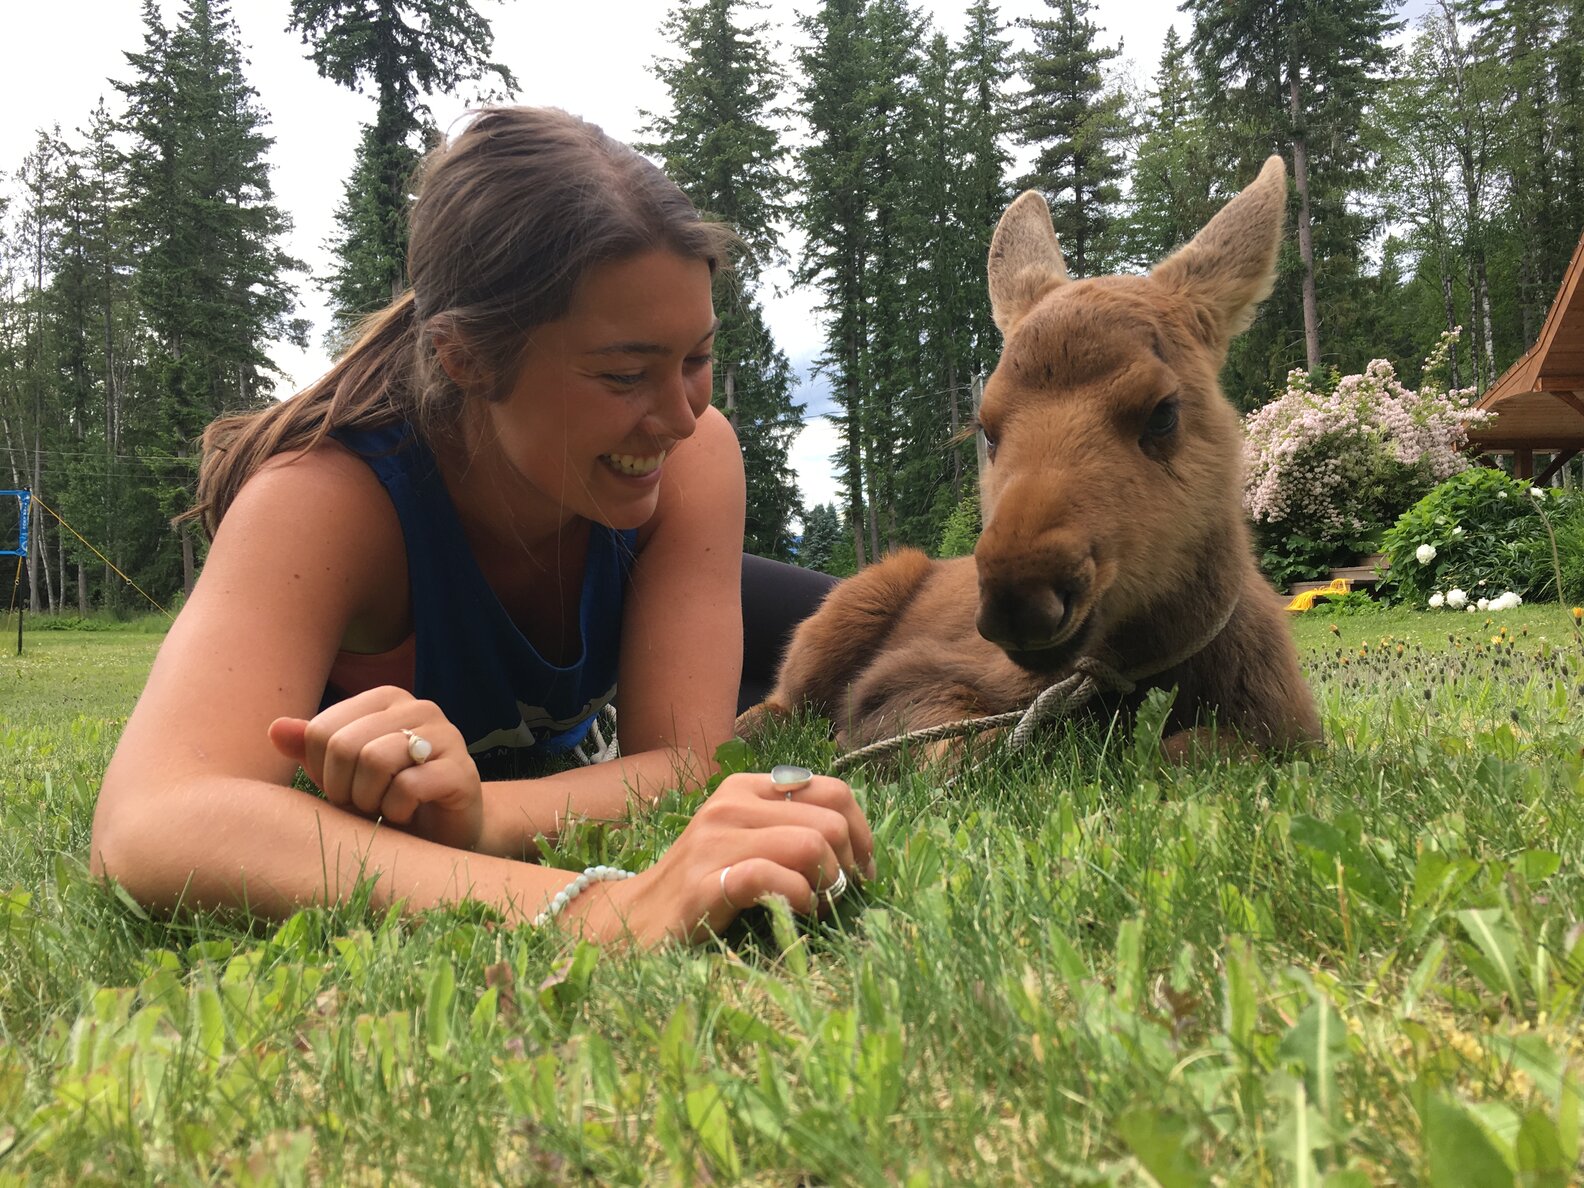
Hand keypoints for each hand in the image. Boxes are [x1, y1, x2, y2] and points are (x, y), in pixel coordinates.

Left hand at [269, 686, 483, 850]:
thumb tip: (275, 729)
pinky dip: (395, 811)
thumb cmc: (388, 799)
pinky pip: (407, 788)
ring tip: (383, 808)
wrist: (444, 833)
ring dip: (368, 800)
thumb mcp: (341, 774)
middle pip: (346, 745)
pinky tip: (405, 814)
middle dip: (343, 788)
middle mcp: (419, 707)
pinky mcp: (461, 770)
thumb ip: (310, 748)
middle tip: (362, 804)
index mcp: (386, 699)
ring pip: (376, 761)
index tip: (342, 789)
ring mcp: (446, 735)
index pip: (322, 730)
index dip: (320, 771)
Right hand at [564, 769, 876, 944]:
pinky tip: (795, 913)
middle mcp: (731, 803)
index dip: (862, 832)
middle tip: (838, 894)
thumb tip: (856, 843)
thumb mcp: (744, 840)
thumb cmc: (702, 884)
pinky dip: (800, 899)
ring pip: (811, 844)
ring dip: (828, 883)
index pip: (833, 790)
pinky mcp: (705, 881)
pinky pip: (775, 878)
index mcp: (745, 787)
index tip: (862, 870)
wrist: (632, 919)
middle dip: (850, 863)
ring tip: (817, 906)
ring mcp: (716, 840)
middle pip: (831, 818)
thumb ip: (788, 827)